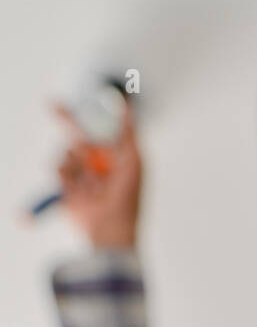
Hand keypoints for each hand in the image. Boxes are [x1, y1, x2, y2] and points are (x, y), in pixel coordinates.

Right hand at [52, 98, 141, 248]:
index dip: (87, 112)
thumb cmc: (128, 199)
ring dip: (72, 159)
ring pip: (67, 153)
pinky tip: (73, 186)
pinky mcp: (68, 190)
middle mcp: (97, 165)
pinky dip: (63, 174)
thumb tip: (127, 107)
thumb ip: (129, 133)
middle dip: (67, 121)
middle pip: (77, 137)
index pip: (97, 129)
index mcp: (114, 157)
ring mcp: (82, 177)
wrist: (110, 230)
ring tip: (86, 178)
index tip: (78, 96)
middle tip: (53, 106)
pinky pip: (58, 170)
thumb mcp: (133, 162)